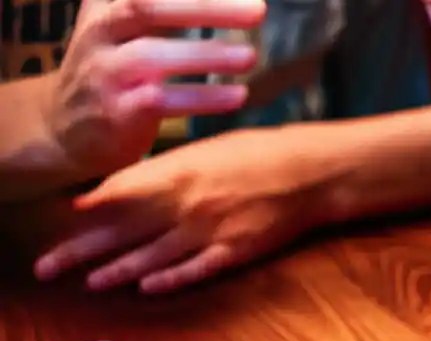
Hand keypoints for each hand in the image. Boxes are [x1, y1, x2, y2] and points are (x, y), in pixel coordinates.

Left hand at [35, 128, 324, 293]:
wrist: (310, 172)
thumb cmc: (258, 154)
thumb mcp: (206, 152)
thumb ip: (168, 172)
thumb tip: (131, 188)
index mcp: (177, 172)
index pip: (119, 193)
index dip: (90, 207)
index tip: (65, 218)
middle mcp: (186, 203)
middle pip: (124, 230)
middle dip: (82, 249)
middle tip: (49, 267)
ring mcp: (210, 231)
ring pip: (153, 255)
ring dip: (117, 271)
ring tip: (90, 283)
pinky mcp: (234, 252)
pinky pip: (195, 270)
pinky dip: (169, 280)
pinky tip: (146, 289)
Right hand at [44, 0, 264, 179]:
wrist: (64, 130)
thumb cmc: (112, 71)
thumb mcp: (122, 28)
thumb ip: (158, 8)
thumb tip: (223, 2)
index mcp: (106, 6)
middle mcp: (100, 33)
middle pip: (147, 7)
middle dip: (205, 7)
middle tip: (258, 11)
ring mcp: (104, 74)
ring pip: (153, 56)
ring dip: (207, 55)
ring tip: (250, 56)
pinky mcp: (115, 113)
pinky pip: (160, 102)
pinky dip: (202, 98)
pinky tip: (237, 95)